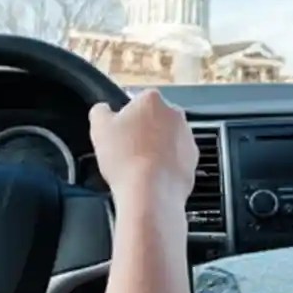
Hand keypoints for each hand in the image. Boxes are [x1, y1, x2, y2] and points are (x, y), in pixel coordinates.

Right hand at [89, 90, 196, 207]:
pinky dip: (166, 165)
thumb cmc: (125, 158)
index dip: (125, 118)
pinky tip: (152, 176)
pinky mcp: (193, 159)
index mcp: (152, 99)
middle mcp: (175, 113)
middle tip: (126, 150)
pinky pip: (176, 158)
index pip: (136, 101)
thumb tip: (103, 109)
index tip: (118, 133)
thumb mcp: (98, 128)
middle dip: (143, 131)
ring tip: (139, 166)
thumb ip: (100, 111)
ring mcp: (187, 137)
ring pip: (166, 138)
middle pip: (154, 119)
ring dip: (155, 148)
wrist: (151, 193)